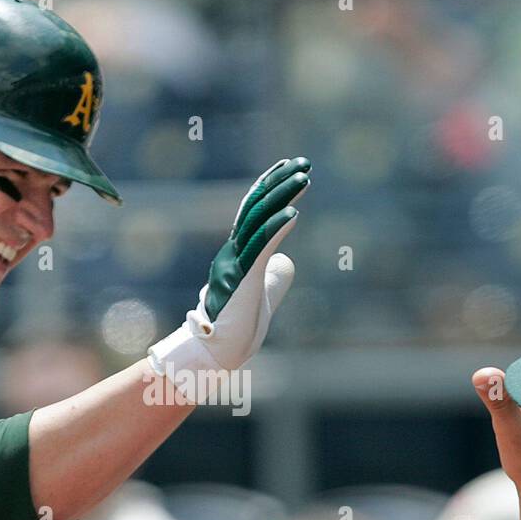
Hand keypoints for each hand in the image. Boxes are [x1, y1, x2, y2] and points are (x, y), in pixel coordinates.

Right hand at [147, 158, 310, 397]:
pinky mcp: (242, 281)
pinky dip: (276, 227)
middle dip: (280, 182)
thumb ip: (274, 277)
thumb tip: (288, 262)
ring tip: (305, 178)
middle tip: (305, 163)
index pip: (252, 211)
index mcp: (235, 255)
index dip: (269, 185)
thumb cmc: (236, 331)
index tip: (288, 165)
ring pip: (258, 222)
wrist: (216, 356)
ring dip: (282, 197)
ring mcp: (234, 266)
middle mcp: (231, 254)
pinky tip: (293, 212)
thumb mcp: (260, 297)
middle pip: (255, 208)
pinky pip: (260, 248)